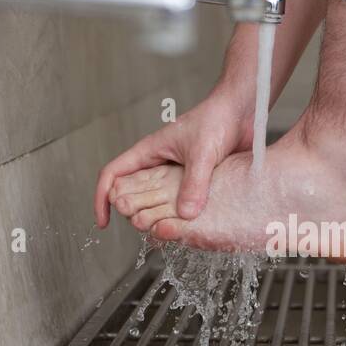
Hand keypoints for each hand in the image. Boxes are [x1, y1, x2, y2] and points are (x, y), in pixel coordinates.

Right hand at [93, 91, 251, 227]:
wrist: (242, 112)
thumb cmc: (217, 119)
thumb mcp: (202, 152)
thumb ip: (194, 182)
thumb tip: (184, 215)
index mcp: (149, 151)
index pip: (113, 174)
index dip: (102, 198)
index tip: (103, 222)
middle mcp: (159, 164)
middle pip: (131, 193)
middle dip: (131, 212)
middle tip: (142, 228)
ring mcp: (176, 174)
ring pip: (156, 201)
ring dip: (155, 217)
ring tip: (162, 232)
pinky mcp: (195, 182)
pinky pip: (180, 203)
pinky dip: (178, 216)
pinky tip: (186, 227)